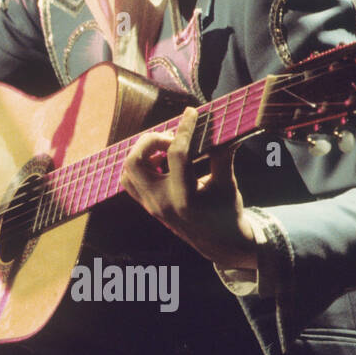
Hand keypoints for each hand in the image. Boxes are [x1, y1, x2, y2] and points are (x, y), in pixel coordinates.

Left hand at [120, 107, 257, 268]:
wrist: (219, 242)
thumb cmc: (227, 211)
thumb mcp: (227, 183)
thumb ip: (222, 155)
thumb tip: (221, 127)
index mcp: (185, 198)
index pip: (177, 154)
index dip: (185, 128)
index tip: (192, 112)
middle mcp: (162, 203)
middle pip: (136, 162)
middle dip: (152, 140)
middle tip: (173, 138)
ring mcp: (151, 206)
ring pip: (128, 171)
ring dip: (143, 153)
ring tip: (165, 149)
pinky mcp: (147, 206)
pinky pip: (130, 181)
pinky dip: (139, 166)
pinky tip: (159, 161)